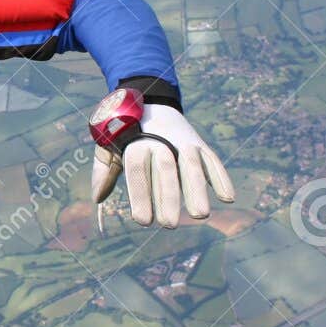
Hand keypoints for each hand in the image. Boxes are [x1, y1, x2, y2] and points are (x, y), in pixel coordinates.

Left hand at [90, 102, 234, 229]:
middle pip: (165, 168)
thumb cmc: (126, 134)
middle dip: (168, 197)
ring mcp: (183, 140)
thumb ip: (103, 170)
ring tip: (200, 215)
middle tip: (169, 225)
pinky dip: (221, 176)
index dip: (140, 194)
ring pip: (191, 164)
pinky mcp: (199, 143)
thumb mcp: (108, 145)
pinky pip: (212, 159)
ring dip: (197, 189)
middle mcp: (161, 140)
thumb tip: (98, 197)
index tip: (142, 220)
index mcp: (135, 142)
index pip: (137, 169)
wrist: (150, 102)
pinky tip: (227, 197)